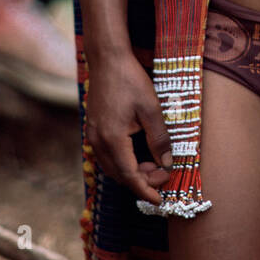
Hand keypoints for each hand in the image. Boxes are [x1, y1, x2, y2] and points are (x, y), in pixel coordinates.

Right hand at [84, 50, 172, 207]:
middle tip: (163, 173)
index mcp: (112, 139)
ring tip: (154, 164)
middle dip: (142, 180)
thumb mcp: (151, 109)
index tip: (159, 200)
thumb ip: (159, 139)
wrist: (107, 59)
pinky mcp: (93, 129)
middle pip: (119, 175)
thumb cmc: (130, 80)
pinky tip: (137, 154)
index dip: (145, 190)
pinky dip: (122, 161)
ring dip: (132, 171)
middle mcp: (98, 141)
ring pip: (111, 167)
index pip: (129, 176)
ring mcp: (93, 135)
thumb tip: (167, 163)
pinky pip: (106, 155)